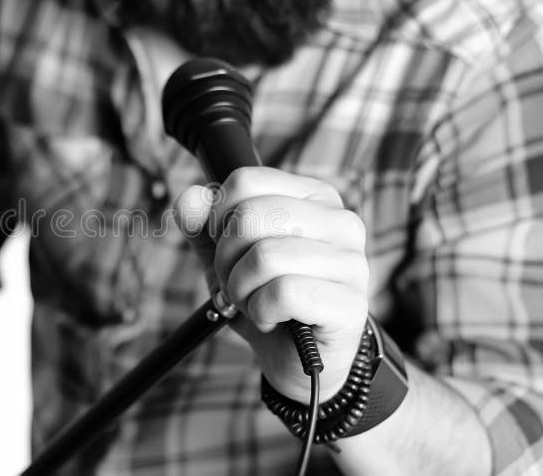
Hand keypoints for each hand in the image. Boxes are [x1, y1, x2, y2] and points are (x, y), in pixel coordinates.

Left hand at [174, 167, 368, 403]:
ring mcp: (352, 262)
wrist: (298, 362)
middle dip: (226, 259)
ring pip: (264, 256)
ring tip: (255, 303)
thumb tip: (190, 196)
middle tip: (237, 283)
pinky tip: (272, 319)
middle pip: (249, 217)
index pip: (245, 181)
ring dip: (242, 290)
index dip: (217, 219)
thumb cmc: (266, 298)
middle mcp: (341, 221)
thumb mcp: (225, 257)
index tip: (226, 248)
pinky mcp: (351, 303)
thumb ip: (202, 225)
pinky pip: (283, 293)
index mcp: (314, 196)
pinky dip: (260, 311)